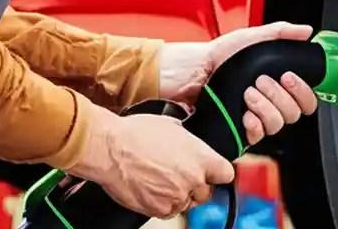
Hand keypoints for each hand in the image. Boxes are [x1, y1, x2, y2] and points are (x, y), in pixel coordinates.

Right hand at [69, 107, 235, 218]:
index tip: (212, 172)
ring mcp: (177, 196)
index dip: (218, 172)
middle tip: (180, 175)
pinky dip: (163, 204)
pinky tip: (152, 189)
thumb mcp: (172, 125)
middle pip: (207, 192)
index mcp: (201, 157)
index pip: (226, 174)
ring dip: (179, 195)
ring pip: (187, 203)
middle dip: (196, 186)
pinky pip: (169, 211)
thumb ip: (190, 140)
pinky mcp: (160, 209)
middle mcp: (193, 179)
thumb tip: (192, 144)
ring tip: (161, 180)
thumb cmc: (136, 133)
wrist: (110, 148)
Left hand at [159, 22, 319, 145]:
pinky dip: (254, 125)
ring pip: (277, 124)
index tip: (289, 76)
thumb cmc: (219, 54)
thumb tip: (306, 32)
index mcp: (277, 84)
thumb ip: (281, 33)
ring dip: (265, 107)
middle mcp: (269, 103)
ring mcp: (255, 118)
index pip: (305, 99)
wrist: (192, 70)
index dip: (303, 91)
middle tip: (261, 81)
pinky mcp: (240, 130)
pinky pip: (257, 137)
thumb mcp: (251, 37)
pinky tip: (245, 114)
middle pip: (294, 113)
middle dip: (280, 95)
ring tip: (248, 92)